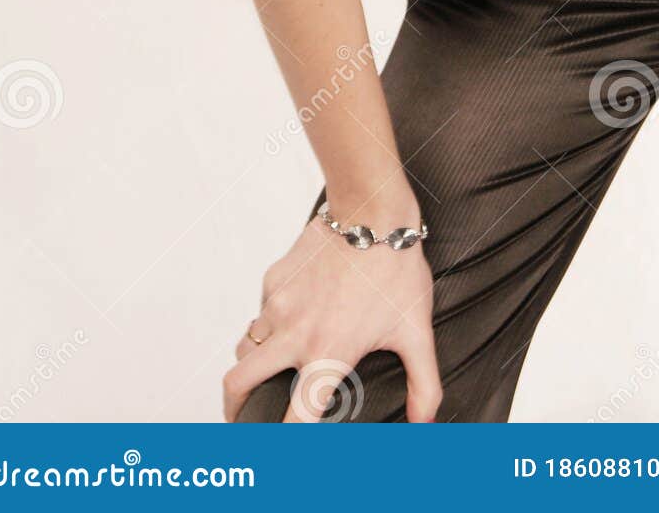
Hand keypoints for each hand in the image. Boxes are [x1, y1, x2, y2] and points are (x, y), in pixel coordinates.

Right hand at [222, 187, 440, 422]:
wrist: (372, 209)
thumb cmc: (396, 270)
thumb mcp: (416, 330)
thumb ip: (424, 384)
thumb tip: (424, 424)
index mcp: (328, 354)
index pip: (295, 419)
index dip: (287, 443)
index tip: (284, 448)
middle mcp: (294, 334)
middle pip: (239, 383)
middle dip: (233, 409)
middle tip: (240, 419)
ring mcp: (279, 304)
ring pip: (245, 345)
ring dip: (249, 363)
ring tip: (264, 370)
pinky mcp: (274, 278)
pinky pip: (261, 310)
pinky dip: (268, 322)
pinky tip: (293, 316)